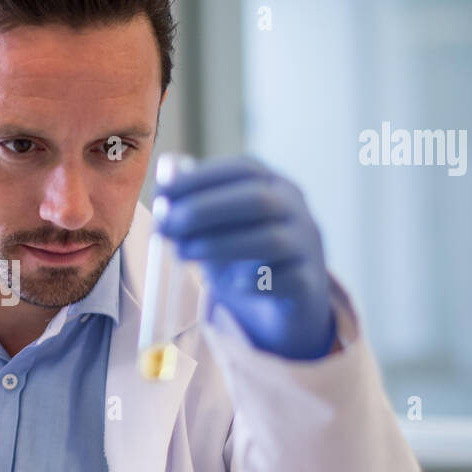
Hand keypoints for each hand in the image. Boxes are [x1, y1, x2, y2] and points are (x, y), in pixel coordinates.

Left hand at [157, 156, 336, 360]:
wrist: (285, 302)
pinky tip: (230, 284)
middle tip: (165, 225)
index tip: (161, 191)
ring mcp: (308, 246)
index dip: (201, 177)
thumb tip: (163, 186)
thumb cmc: (243, 254)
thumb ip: (193, 204)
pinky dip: (255, 281)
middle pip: (258, 200)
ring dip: (220, 245)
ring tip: (181, 253)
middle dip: (204, 210)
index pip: (243, 169)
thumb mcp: (217, 225)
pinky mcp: (310, 283)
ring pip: (272, 240)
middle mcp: (297, 209)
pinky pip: (288, 279)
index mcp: (275, 184)